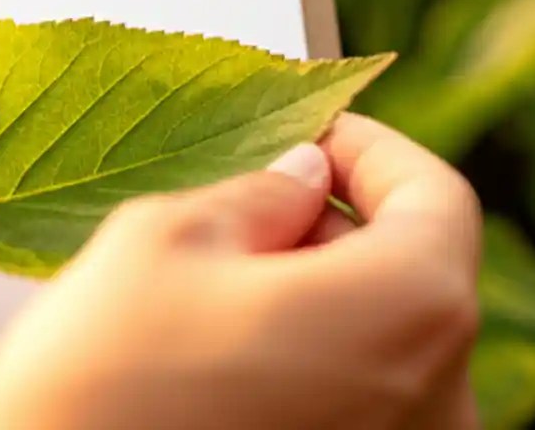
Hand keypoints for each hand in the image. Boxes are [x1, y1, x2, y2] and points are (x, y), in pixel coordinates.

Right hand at [0, 113, 481, 429]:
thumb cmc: (98, 394)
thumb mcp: (163, 241)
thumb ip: (255, 193)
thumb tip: (297, 175)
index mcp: (407, 311)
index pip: (436, 198)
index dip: (371, 150)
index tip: (318, 135)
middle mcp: (432, 400)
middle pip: (411, 272)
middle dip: (331, 224)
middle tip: (245, 202)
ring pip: (379, 340)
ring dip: (313, 292)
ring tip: (213, 283)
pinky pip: (354, 400)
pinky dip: (306, 358)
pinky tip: (219, 353)